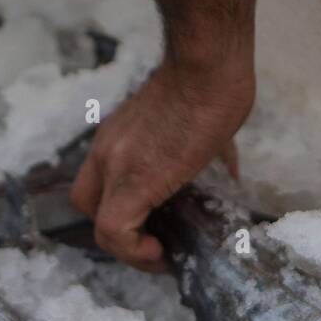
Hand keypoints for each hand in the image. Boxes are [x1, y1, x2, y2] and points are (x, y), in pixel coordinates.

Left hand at [70, 59, 254, 271]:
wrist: (211, 65)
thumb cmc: (215, 81)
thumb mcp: (202, 125)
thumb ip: (207, 154)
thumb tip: (230, 176)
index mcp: (120, 138)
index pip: (97, 183)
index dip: (121, 212)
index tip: (155, 227)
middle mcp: (108, 151)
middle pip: (89, 207)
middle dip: (120, 235)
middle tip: (156, 245)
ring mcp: (116, 165)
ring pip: (101, 227)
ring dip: (130, 252)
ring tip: (161, 256)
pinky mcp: (132, 180)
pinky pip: (115, 231)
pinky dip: (134, 251)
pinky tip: (162, 251)